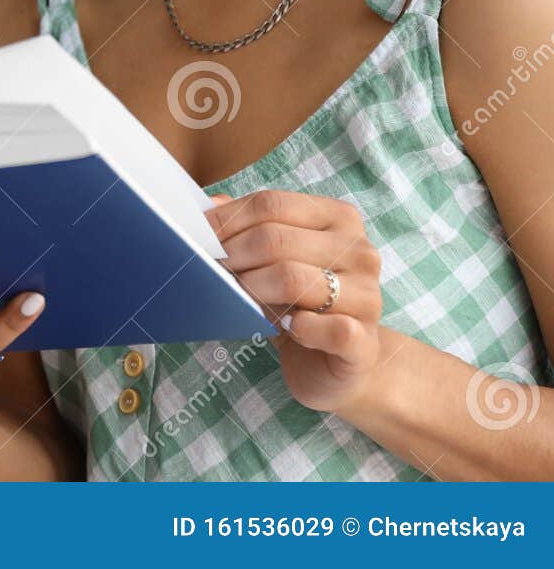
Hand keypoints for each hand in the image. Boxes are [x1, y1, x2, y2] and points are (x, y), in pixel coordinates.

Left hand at [208, 189, 383, 412]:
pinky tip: (290, 329)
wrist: (338, 364)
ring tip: (239, 298)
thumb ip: (244, 228)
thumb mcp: (272, 260)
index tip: (199, 239)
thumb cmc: (299, 304)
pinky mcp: (364, 341)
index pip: (271, 204)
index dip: (226, 221)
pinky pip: (326, 327)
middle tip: (210, 272)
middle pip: (275, 239)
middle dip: (232, 256)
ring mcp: (368, 295)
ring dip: (253, 290)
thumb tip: (206, 205)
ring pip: (291, 279)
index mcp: (338, 219)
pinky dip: (299, 328)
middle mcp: (360, 251)